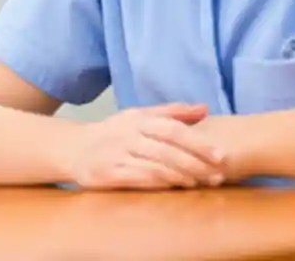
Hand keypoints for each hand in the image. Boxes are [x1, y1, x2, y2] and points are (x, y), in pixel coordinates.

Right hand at [64, 103, 227, 189]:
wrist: (73, 148)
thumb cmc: (113, 133)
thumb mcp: (138, 116)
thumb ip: (172, 112)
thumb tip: (206, 108)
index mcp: (137, 120)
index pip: (172, 128)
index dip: (198, 142)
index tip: (221, 155)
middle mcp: (126, 135)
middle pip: (166, 150)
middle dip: (195, 164)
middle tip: (218, 176)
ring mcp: (116, 154)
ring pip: (154, 165)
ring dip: (181, 176)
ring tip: (202, 183)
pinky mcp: (107, 173)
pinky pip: (137, 178)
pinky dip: (159, 183)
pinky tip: (175, 188)